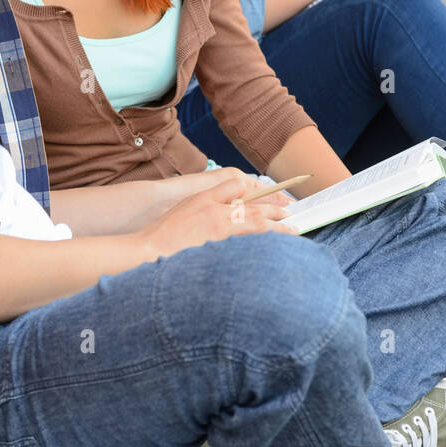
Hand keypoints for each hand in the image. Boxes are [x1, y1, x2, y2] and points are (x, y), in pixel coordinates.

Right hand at [134, 170, 294, 260]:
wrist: (151, 250)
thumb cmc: (171, 228)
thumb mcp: (194, 202)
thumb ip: (220, 194)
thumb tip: (244, 191)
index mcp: (213, 203)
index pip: (248, 196)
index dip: (270, 201)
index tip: (286, 206)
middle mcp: (218, 218)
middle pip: (255, 216)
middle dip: (278, 219)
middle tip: (294, 223)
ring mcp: (218, 238)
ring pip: (253, 233)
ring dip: (273, 234)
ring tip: (290, 236)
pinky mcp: (217, 255)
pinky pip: (244, 251)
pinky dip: (260, 250)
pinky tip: (271, 254)